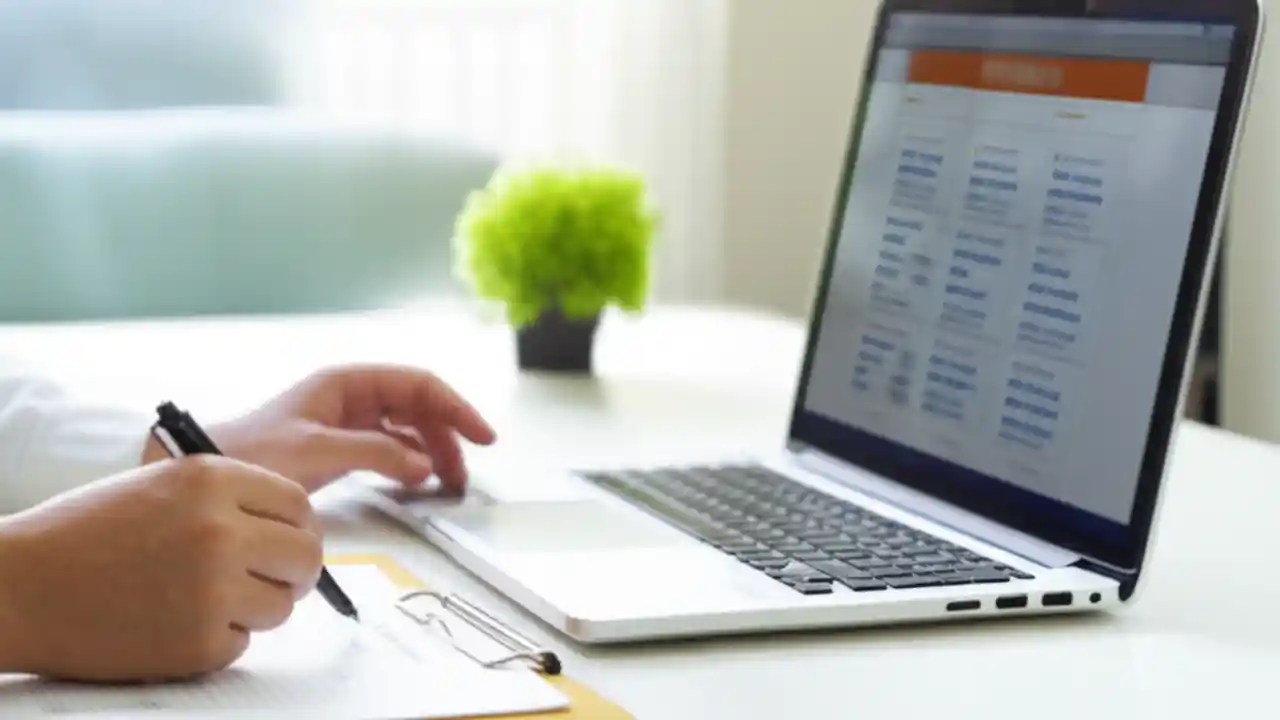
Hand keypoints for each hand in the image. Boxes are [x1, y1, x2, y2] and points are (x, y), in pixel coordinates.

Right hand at [0, 456, 321, 681]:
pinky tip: (171, 624)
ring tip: (202, 601)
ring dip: (255, 609)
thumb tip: (292, 528)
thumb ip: (229, 498)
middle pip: (306, 556)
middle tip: (268, 580)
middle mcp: (221, 530)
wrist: (16, 587)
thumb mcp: (162, 485)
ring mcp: (213, 589)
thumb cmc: (84, 534)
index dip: (296, 528)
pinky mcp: (200, 644)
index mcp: (212, 479)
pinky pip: (242, 644)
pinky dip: (216, 640)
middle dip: (293, 571)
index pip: (298, 505)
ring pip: (281, 605)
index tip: (284, 542)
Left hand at [193, 365, 495, 493]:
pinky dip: (408, 465)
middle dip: (447, 436)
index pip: (419, 385)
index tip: (483, 438)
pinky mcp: (338, 449)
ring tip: (446, 485)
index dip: (456, 408)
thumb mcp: (317, 450)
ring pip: (406, 429)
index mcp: (347, 382)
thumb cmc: (253, 453)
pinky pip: (388, 450)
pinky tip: (416, 484)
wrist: (206, 474)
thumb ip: (376, 453)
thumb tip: (425, 466)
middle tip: (462, 476)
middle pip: (418, 407)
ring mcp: (345, 422)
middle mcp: (350, 396)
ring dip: (431, 452)